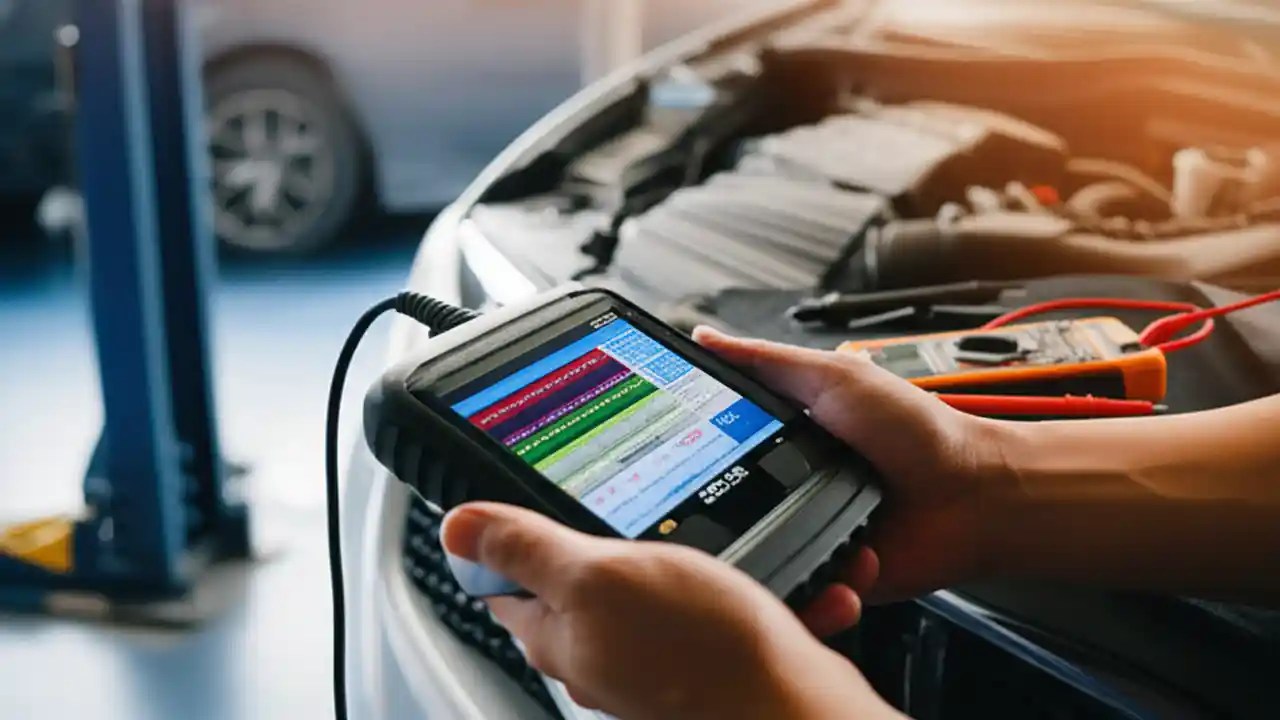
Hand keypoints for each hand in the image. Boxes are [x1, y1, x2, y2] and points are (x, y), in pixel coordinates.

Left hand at [442, 502, 899, 719]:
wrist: (796, 711)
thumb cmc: (701, 657)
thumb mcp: (601, 578)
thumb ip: (530, 551)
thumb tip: (459, 528)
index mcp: (561, 634)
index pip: (505, 583)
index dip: (505, 537)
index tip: (524, 495)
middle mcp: (604, 653)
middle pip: (587, 582)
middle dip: (620, 534)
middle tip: (647, 500)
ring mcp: (660, 662)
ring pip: (665, 589)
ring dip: (700, 556)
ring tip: (727, 535)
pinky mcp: (713, 662)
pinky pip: (726, 609)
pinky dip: (751, 586)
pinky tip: (770, 575)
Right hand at [694, 327, 1007, 625]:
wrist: (975, 496)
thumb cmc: (918, 431)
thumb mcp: (834, 377)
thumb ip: (767, 361)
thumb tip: (704, 337)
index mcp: (781, 438)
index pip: (712, 444)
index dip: (684, 449)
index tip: (661, 451)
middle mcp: (785, 486)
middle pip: (719, 505)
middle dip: (713, 510)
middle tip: (719, 501)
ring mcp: (804, 532)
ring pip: (750, 554)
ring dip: (766, 547)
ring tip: (796, 527)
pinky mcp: (826, 575)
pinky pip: (795, 592)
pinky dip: (812, 584)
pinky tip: (839, 558)